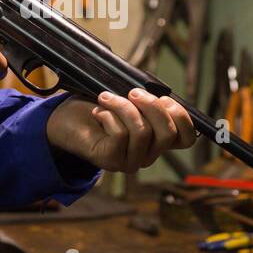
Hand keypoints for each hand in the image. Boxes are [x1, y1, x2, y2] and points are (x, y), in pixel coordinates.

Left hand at [46, 88, 197, 171]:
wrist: (65, 120)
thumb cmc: (100, 107)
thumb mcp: (128, 99)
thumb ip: (148, 100)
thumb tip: (162, 94)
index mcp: (157, 139)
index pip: (188, 138)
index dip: (183, 118)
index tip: (164, 98)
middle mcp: (148, 153)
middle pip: (168, 133)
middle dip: (152, 105)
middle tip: (132, 93)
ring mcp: (130, 160)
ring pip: (143, 132)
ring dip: (124, 107)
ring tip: (107, 97)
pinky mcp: (111, 160)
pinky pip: (121, 136)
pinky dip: (109, 116)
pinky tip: (98, 111)